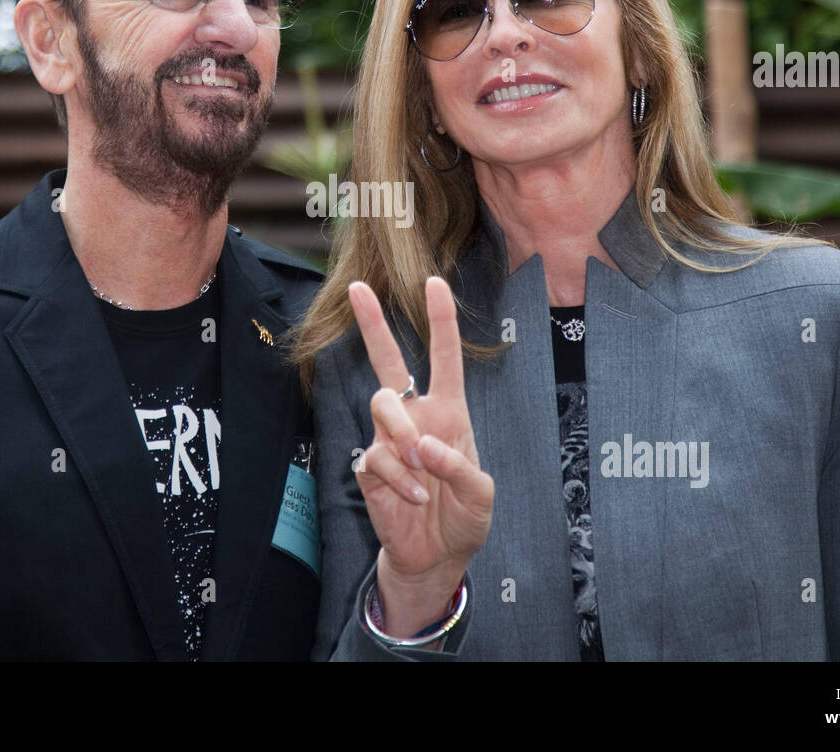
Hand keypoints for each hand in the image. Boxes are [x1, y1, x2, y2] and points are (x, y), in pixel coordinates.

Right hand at [348, 277, 493, 637]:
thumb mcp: (480, 494)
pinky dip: (398, 479)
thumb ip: (458, 465)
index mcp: (448, 413)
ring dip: (401, 434)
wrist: (436, 557)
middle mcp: (415, 418)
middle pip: (388, 362)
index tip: (434, 282)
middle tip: (359, 289)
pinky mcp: (370, 468)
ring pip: (381, 406)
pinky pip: (376, 457)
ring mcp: (388, 441)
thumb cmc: (463, 517)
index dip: (440, 321)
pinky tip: (413, 498)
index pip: (443, 358)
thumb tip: (422, 445)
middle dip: (373, 324)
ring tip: (419, 465)